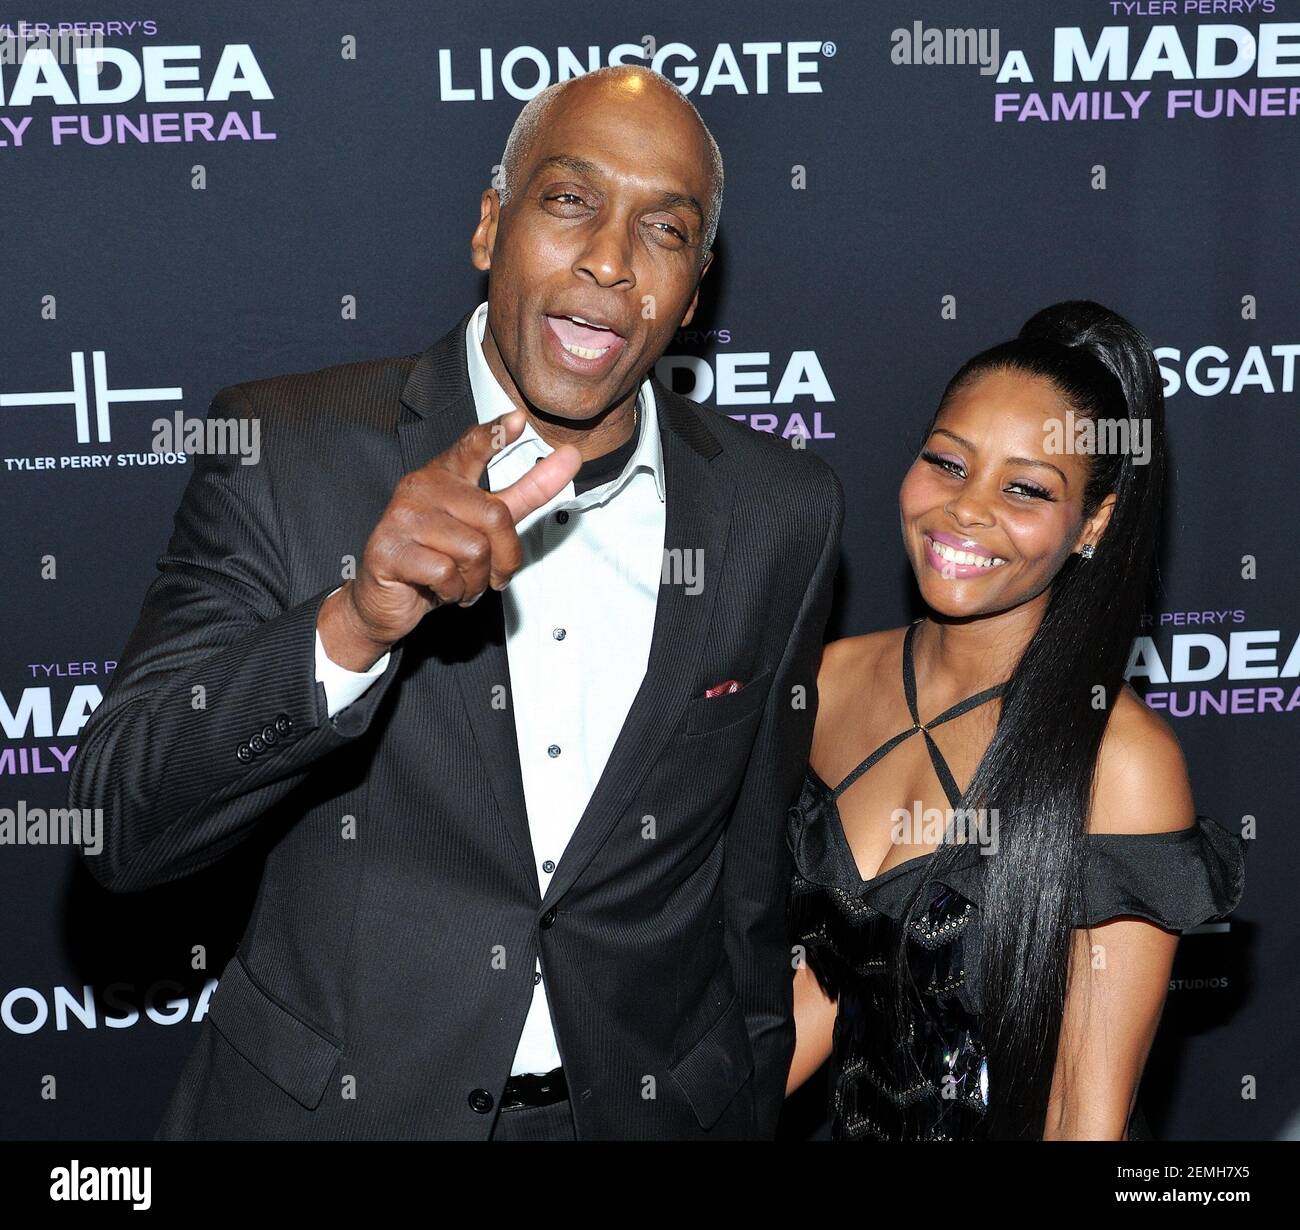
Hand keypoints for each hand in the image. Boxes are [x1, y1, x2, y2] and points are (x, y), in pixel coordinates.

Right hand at [318, 408, 580, 669]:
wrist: (386, 601)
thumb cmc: (436, 561)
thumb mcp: (486, 525)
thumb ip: (524, 493)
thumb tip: (569, 458)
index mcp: (445, 477)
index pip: (472, 447)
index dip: (496, 434)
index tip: (518, 420)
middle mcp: (421, 487)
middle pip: (494, 516)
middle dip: (503, 557)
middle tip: (491, 575)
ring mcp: (401, 517)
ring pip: (473, 549)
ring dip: (476, 580)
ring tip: (459, 582)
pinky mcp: (388, 549)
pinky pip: (446, 571)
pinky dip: (453, 591)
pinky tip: (439, 589)